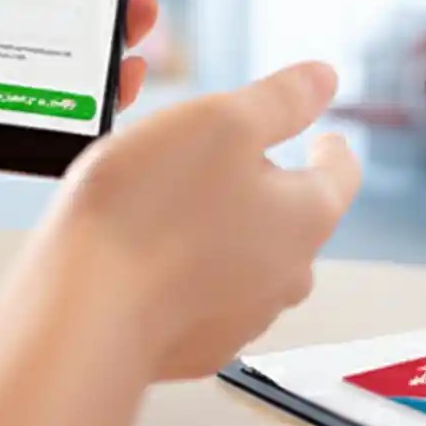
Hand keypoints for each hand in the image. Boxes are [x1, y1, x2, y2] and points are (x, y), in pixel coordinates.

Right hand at [41, 63, 361, 380]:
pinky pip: (206, 298)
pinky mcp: (200, 346)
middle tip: (218, 163)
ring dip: (225, 232)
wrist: (84, 314)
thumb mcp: (220, 122)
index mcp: (307, 216)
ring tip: (171, 209)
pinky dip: (189, 275)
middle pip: (293, 218)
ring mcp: (246, 318)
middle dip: (266, 188)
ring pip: (250, 259)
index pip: (341, 174)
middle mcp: (289, 275)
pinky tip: (148, 258)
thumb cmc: (148, 212)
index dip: (330, 148)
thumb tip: (323, 79)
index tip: (325, 139)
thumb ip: (280, 99)